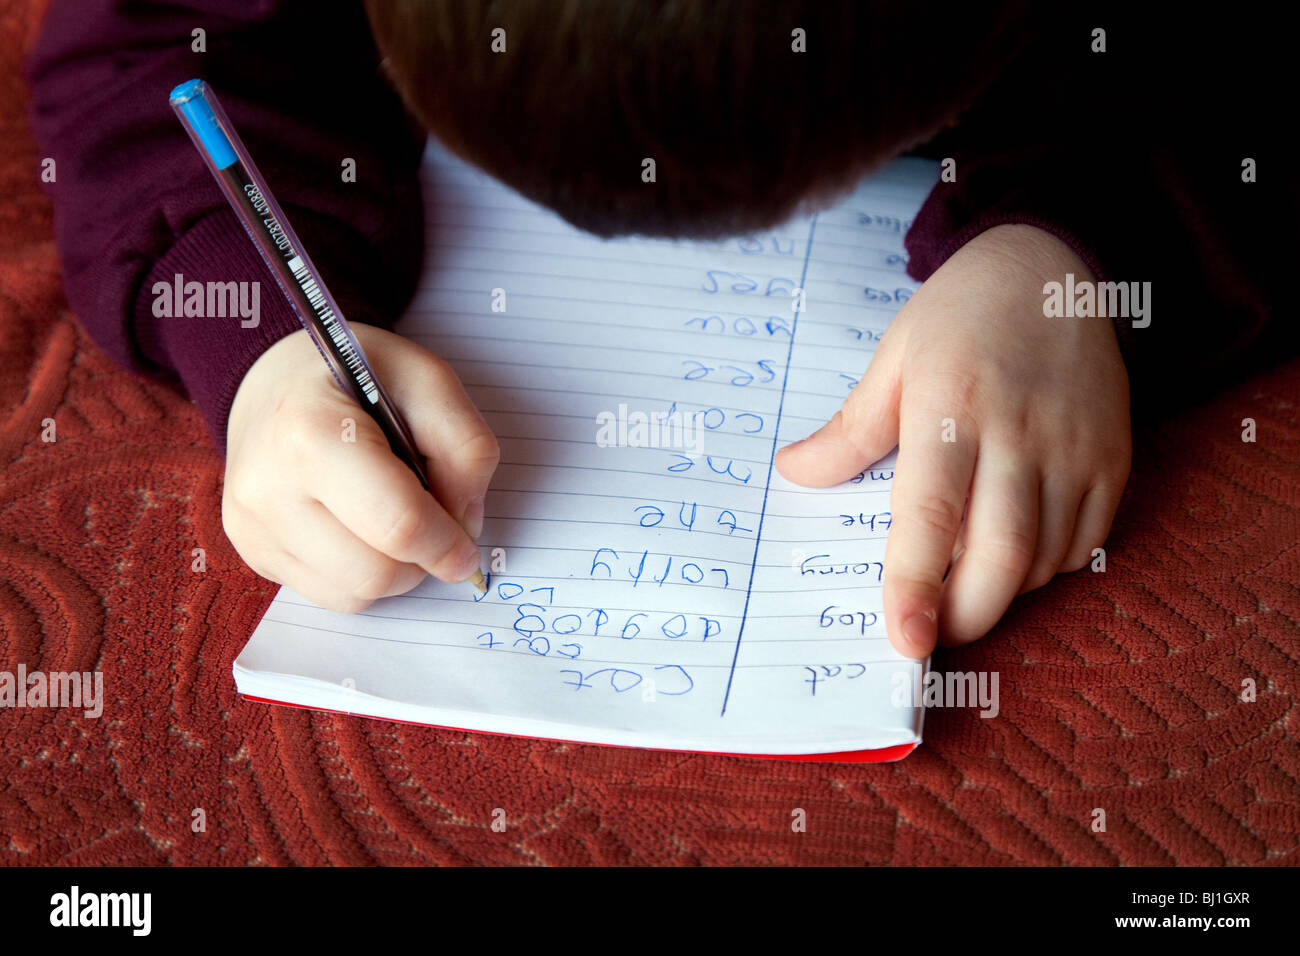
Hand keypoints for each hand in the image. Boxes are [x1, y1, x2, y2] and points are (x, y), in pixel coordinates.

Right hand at [223, 322, 499, 612]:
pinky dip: (360, 577)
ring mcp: (252, 525)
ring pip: (353, 595)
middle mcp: (269, 487)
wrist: (275, 380)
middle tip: (432, 525)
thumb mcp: (429, 381)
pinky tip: (359, 531)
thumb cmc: (358, 379)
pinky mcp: (252, 550)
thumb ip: (466, 447)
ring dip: (393, 572)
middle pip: (375, 573)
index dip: (447, 545)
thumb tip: (464, 526)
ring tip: (393, 522)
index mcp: (313, 433)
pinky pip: (328, 596)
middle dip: (420, 561)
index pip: (398, 524)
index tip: (467, 549)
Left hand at [776, 224, 1130, 657]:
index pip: (931, 513)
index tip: (905, 639)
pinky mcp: (1114, 457)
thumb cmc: (959, 316)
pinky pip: (1086, 541)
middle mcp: (1020, 432)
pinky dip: (1049, 567)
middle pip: (1001, 555)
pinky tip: (1018, 552)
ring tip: (969, 581)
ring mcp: (1076, 448)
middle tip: (932, 632)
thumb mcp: (893, 360)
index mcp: (951, 407)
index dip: (917, 583)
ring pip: (1045, 558)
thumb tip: (793, 474)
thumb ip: (849, 430)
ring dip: (1004, 591)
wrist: (1053, 266)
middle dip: (965, 614)